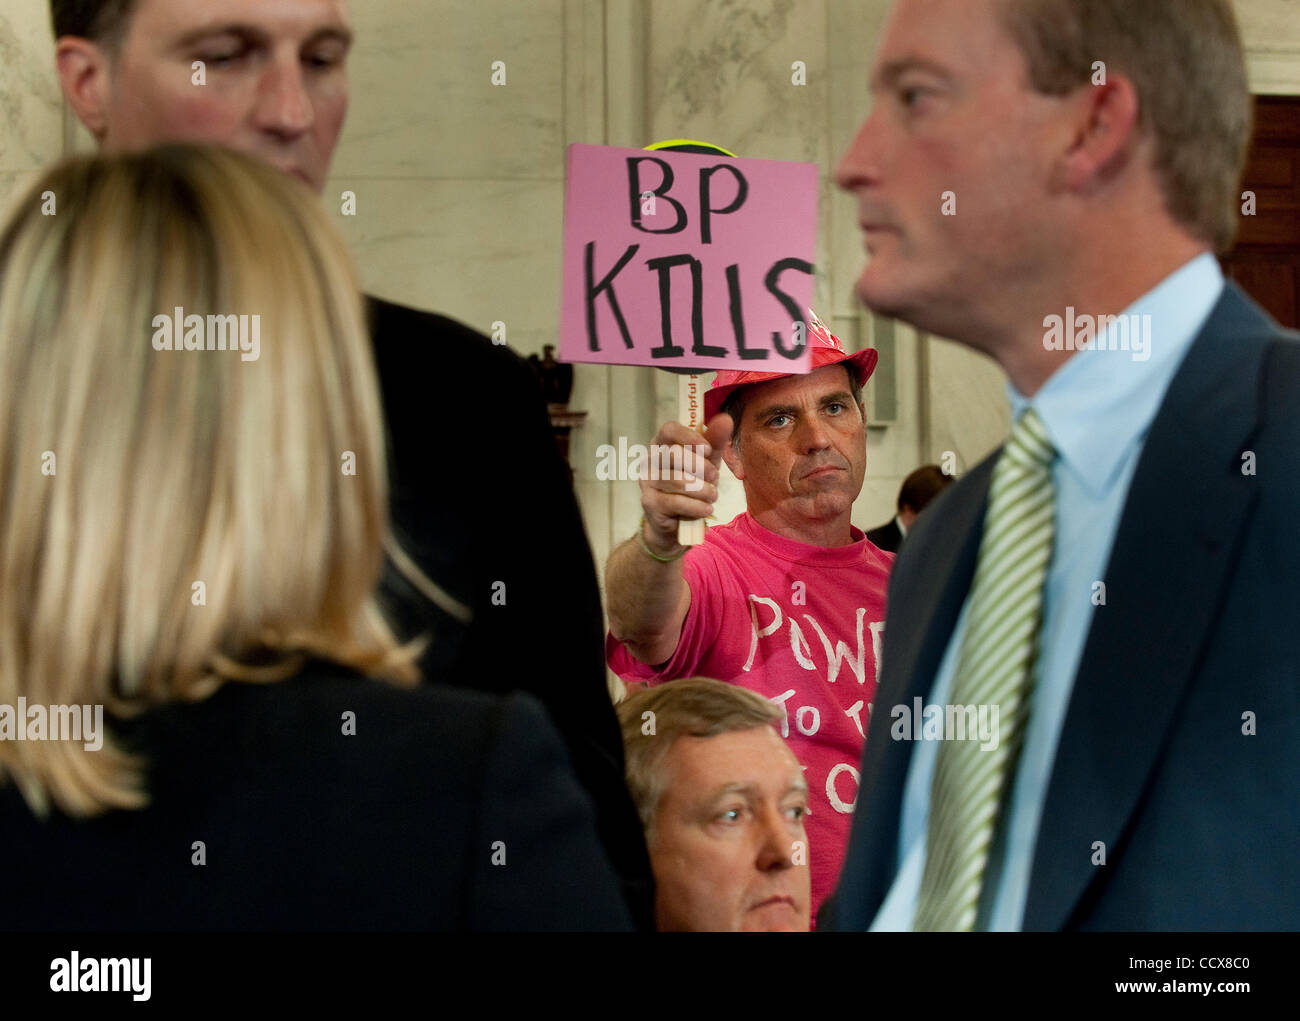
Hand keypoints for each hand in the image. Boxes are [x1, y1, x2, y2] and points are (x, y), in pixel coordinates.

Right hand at [640, 413, 732, 550]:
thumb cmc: (692, 485)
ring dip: (703, 490)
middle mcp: (650, 460)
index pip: (669, 429)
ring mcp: (647, 482)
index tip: (708, 449)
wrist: (676, 523)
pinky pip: (676, 502)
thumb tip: (726, 419)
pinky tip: (706, 509)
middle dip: (700, 467)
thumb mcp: (707, 462)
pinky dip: (697, 506)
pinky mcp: (649, 503)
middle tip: (715, 477)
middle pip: (672, 454)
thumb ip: (715, 441)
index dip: (689, 437)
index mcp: (662, 444)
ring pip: (677, 480)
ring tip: (712, 496)